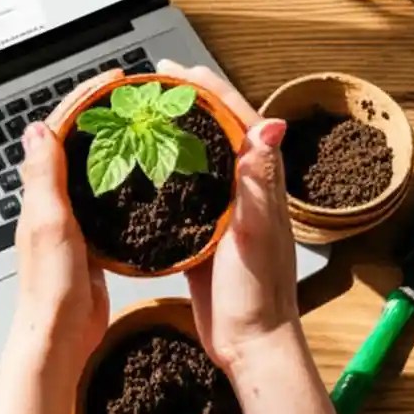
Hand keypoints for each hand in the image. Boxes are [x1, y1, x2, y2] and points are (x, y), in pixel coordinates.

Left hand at [9, 71, 120, 367]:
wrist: (60, 337)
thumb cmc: (52, 288)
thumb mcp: (49, 224)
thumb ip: (44, 177)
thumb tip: (38, 128)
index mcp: (40, 193)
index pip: (60, 129)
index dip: (86, 100)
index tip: (114, 82)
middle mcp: (51, 202)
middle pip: (75, 143)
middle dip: (101, 114)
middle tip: (133, 97)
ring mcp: (70, 221)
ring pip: (91, 168)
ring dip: (112, 142)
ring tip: (141, 125)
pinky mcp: (89, 241)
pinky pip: (104, 198)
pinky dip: (121, 179)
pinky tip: (141, 179)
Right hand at [156, 60, 300, 375]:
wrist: (251, 343)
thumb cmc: (258, 293)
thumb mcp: (256, 232)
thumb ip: (259, 181)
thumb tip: (270, 126)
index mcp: (260, 184)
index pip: (238, 119)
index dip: (209, 89)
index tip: (178, 71)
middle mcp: (244, 191)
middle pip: (216, 131)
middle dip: (188, 101)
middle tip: (154, 84)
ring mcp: (224, 212)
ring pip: (199, 158)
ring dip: (175, 132)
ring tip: (143, 114)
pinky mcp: (205, 234)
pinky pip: (185, 192)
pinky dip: (166, 172)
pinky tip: (142, 170)